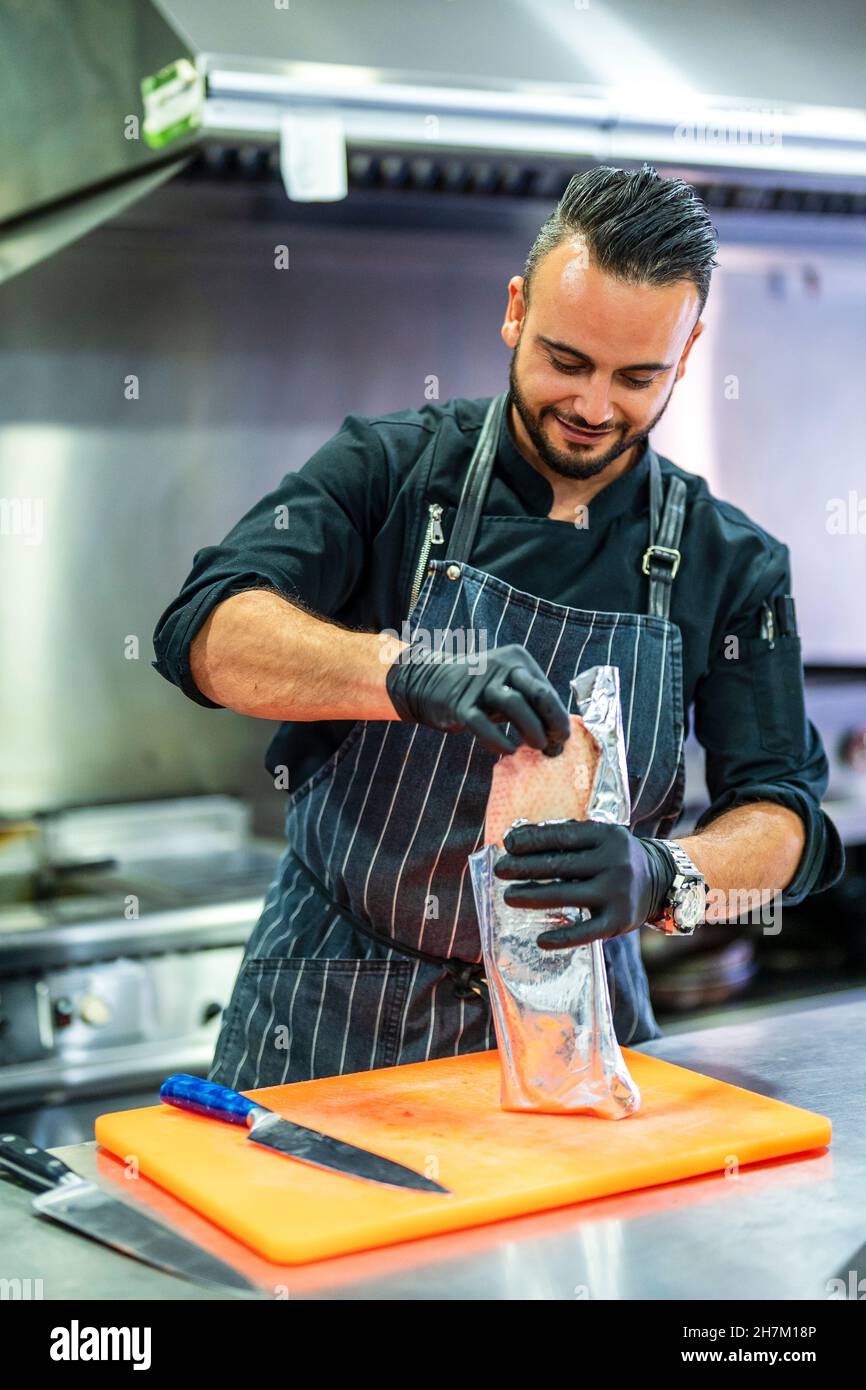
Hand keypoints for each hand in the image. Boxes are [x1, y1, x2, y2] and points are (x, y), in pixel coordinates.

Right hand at [385, 642, 570, 756]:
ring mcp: (478, 684)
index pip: (546, 689)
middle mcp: (501, 666)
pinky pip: (482, 723)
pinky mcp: (459, 703)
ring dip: (531, 729)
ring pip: (513, 704)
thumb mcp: (508, 689)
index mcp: (517, 659)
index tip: (562, 738)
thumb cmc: (480, 692)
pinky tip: (508, 750)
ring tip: (536, 747)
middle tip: (555, 743)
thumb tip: (558, 744)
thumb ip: (532, 709)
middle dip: (552, 721)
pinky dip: (498, 740)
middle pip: (537, 693)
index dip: (558, 717)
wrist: (430, 682)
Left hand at [493, 820, 674, 946]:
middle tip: (500, 871)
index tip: (508, 844)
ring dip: (533, 897)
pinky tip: (540, 939)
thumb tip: (516, 837)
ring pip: (567, 896)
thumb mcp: (598, 839)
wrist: (660, 881)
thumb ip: (564, 837)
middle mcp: (615, 863)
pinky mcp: (619, 921)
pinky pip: (586, 932)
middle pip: (561, 866)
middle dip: (525, 868)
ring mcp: (618, 893)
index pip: (563, 837)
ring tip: (509, 897)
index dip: (533, 841)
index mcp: (608, 836)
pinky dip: (562, 937)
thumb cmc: (614, 858)